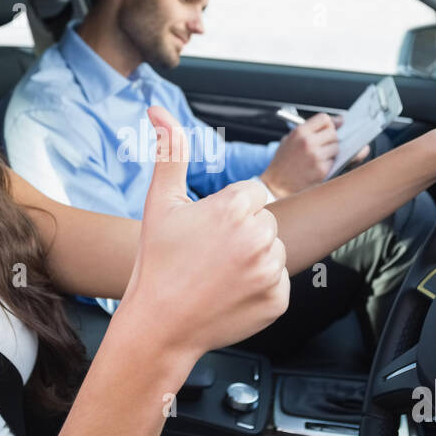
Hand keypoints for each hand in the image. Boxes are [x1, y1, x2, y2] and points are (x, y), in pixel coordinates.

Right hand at [116, 106, 289, 362]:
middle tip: (209, 256)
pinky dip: (259, 288)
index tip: (206, 232)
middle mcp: (258, 237)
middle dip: (243, 234)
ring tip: (218, 275)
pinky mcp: (278, 300)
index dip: (228, 212)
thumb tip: (159, 110)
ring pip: (274, 251)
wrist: (159, 325)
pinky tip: (230, 294)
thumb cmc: (157, 263)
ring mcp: (270, 271)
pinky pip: (278, 283)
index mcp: (234, 208)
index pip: (252, 195)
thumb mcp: (160, 203)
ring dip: (253, 260)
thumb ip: (170, 152)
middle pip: (265, 222)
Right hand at [260, 112, 340, 196]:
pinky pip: (333, 161)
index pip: (324, 118)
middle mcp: (308, 142)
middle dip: (330, 138)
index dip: (328, 123)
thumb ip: (311, 129)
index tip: (328, 128)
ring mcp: (316, 157)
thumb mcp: (290, 139)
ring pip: (336, 147)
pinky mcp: (322, 170)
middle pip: (332, 133)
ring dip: (330, 152)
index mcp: (299, 132)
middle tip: (322, 145)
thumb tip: (339, 121)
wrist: (277, 184)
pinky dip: (328, 163)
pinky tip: (316, 167)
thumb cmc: (283, 162)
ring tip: (317, 157)